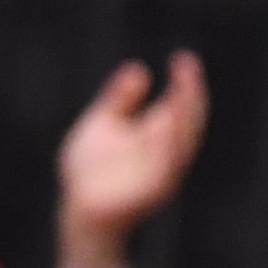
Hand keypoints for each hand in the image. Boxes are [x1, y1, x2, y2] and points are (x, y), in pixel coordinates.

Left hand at [55, 52, 208, 266]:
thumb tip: (139, 69)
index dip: (185, 83)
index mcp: (158, 136)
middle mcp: (166, 153)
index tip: (182, 58)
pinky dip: (169, 145)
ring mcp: (162, 172)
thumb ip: (119, 100)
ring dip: (185, 113)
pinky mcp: (151, 191)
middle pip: (188, 120)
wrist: (78, 210)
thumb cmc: (91, 171)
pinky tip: (168, 121)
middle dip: (190, 92)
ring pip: (182, 141)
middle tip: (186, 64)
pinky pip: (166, 166)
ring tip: (184, 85)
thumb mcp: (102, 125)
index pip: (181, 106)